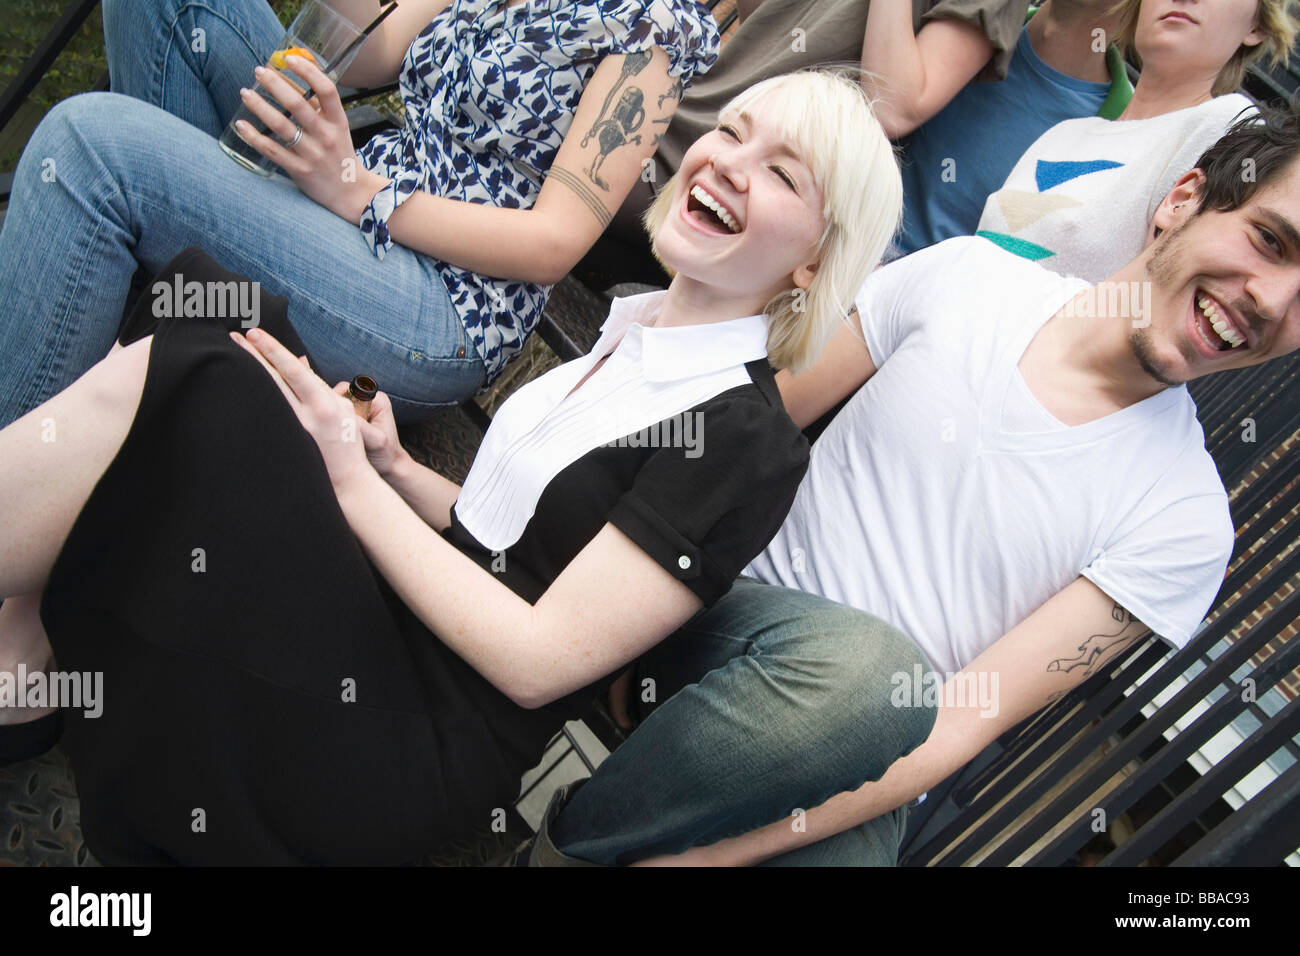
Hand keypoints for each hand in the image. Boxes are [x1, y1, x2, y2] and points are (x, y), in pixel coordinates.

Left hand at [229, 328, 372, 491]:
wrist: (348, 479)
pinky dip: (254, 397)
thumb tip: (299, 364)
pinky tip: (240, 386)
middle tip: (234, 336)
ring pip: (268, 395)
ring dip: (250, 372)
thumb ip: (320, 387)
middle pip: (275, 379)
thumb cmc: (348, 442)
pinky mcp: (288, 442)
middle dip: (255, 355)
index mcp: (325, 404)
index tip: (256, 334)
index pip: (294, 370)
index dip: (274, 350)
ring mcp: (296, 430)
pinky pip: (268, 414)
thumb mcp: (342, 410)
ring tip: (234, 354)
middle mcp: (309, 415)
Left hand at [235, 54, 386, 221]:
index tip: (290, 58)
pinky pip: (271, 150)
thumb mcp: (336, 128)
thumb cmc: (339, 154)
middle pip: (298, 104)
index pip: (326, 90)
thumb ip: (318, 105)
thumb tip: (293, 78)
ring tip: (245, 93)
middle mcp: (326, 136)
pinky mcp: (299, 170)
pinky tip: (240, 125)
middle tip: (259, 71)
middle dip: (275, 84)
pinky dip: (254, 137)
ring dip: (259, 106)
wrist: (351, 193)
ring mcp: (312, 154)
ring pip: (281, 125)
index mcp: (338, 121)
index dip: (308, 71)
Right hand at [330, 382, 409, 479]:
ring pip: (335, 406)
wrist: (390, 468)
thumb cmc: (386, 455)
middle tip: (332, 428)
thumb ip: (360, 426)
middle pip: (338, 396)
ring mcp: (360, 408)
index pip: (346, 389)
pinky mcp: (354, 418)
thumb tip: (339, 415)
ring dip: (331, 419)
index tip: (330, 417)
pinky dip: (333, 425)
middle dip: (332, 411)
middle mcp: (368, 400)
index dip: (334, 401)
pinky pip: (337, 416)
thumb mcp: (375, 441)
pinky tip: (335, 436)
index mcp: (376, 399)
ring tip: (335, 434)